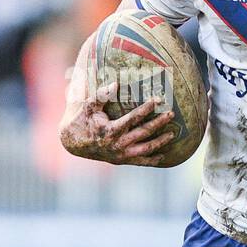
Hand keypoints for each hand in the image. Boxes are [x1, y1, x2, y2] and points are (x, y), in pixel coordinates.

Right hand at [60, 87, 177, 165]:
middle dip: (159, 123)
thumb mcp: (88, 105)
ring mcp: (121, 154)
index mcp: (110, 130)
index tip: (158, 100)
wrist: (73, 142)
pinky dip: (153, 160)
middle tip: (171, 114)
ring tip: (173, 134)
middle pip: (144, 132)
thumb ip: (102, 95)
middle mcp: (117, 144)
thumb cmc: (81, 119)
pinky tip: (163, 155)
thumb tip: (115, 84)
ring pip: (146, 148)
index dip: (147, 108)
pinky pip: (141, 162)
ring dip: (161, 141)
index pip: (133, 118)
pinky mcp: (122, 161)